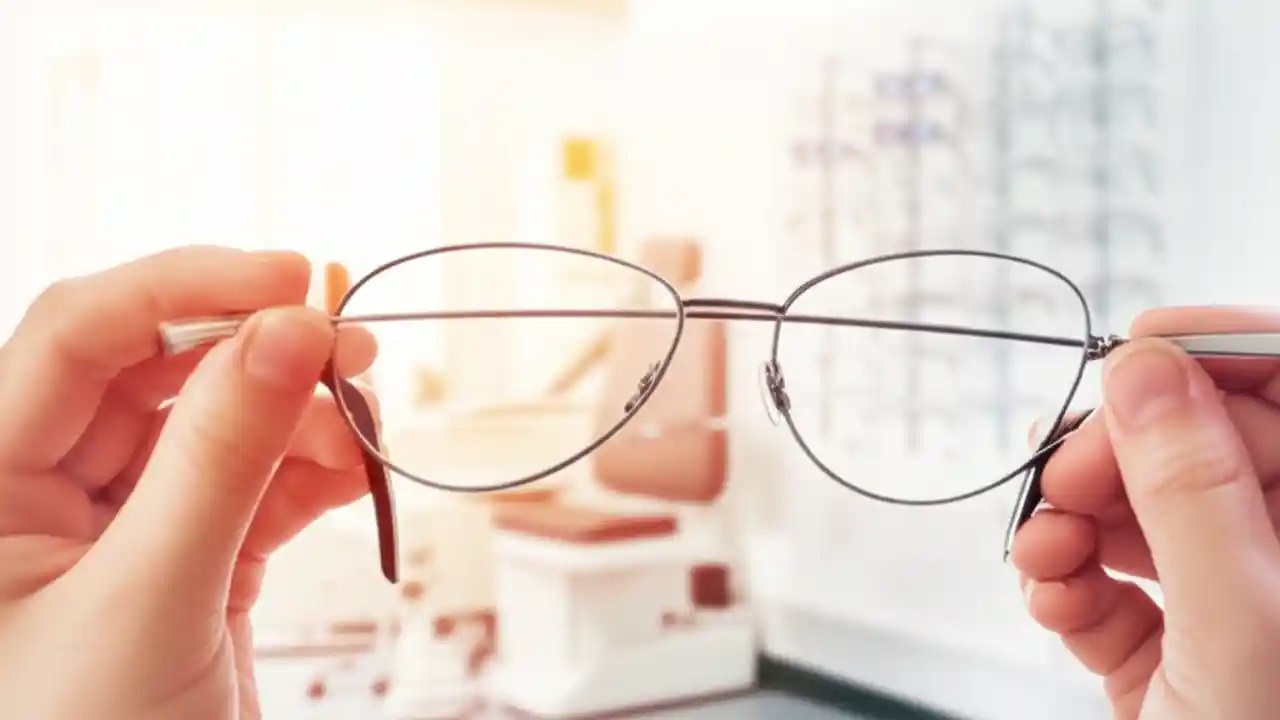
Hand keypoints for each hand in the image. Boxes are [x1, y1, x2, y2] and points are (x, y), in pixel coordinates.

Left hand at [0, 247, 377, 719]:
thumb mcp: (152, 601)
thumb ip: (218, 459)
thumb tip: (289, 328)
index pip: (78, 335)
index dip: (184, 287)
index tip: (290, 278)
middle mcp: (42, 494)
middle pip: (158, 370)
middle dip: (260, 355)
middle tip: (353, 352)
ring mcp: (123, 530)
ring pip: (218, 426)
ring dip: (299, 418)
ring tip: (365, 432)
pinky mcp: (190, 565)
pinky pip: (254, 488)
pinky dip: (312, 474)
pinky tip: (355, 474)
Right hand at [1012, 308, 1279, 719]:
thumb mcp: (1238, 627)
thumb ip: (1196, 491)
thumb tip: (1148, 371)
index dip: (1220, 358)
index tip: (1137, 351)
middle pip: (1199, 446)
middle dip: (1117, 458)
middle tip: (1067, 486)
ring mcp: (1229, 603)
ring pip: (1144, 511)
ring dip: (1074, 521)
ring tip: (1045, 556)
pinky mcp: (1170, 645)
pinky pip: (1111, 578)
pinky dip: (1066, 579)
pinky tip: (1054, 597)